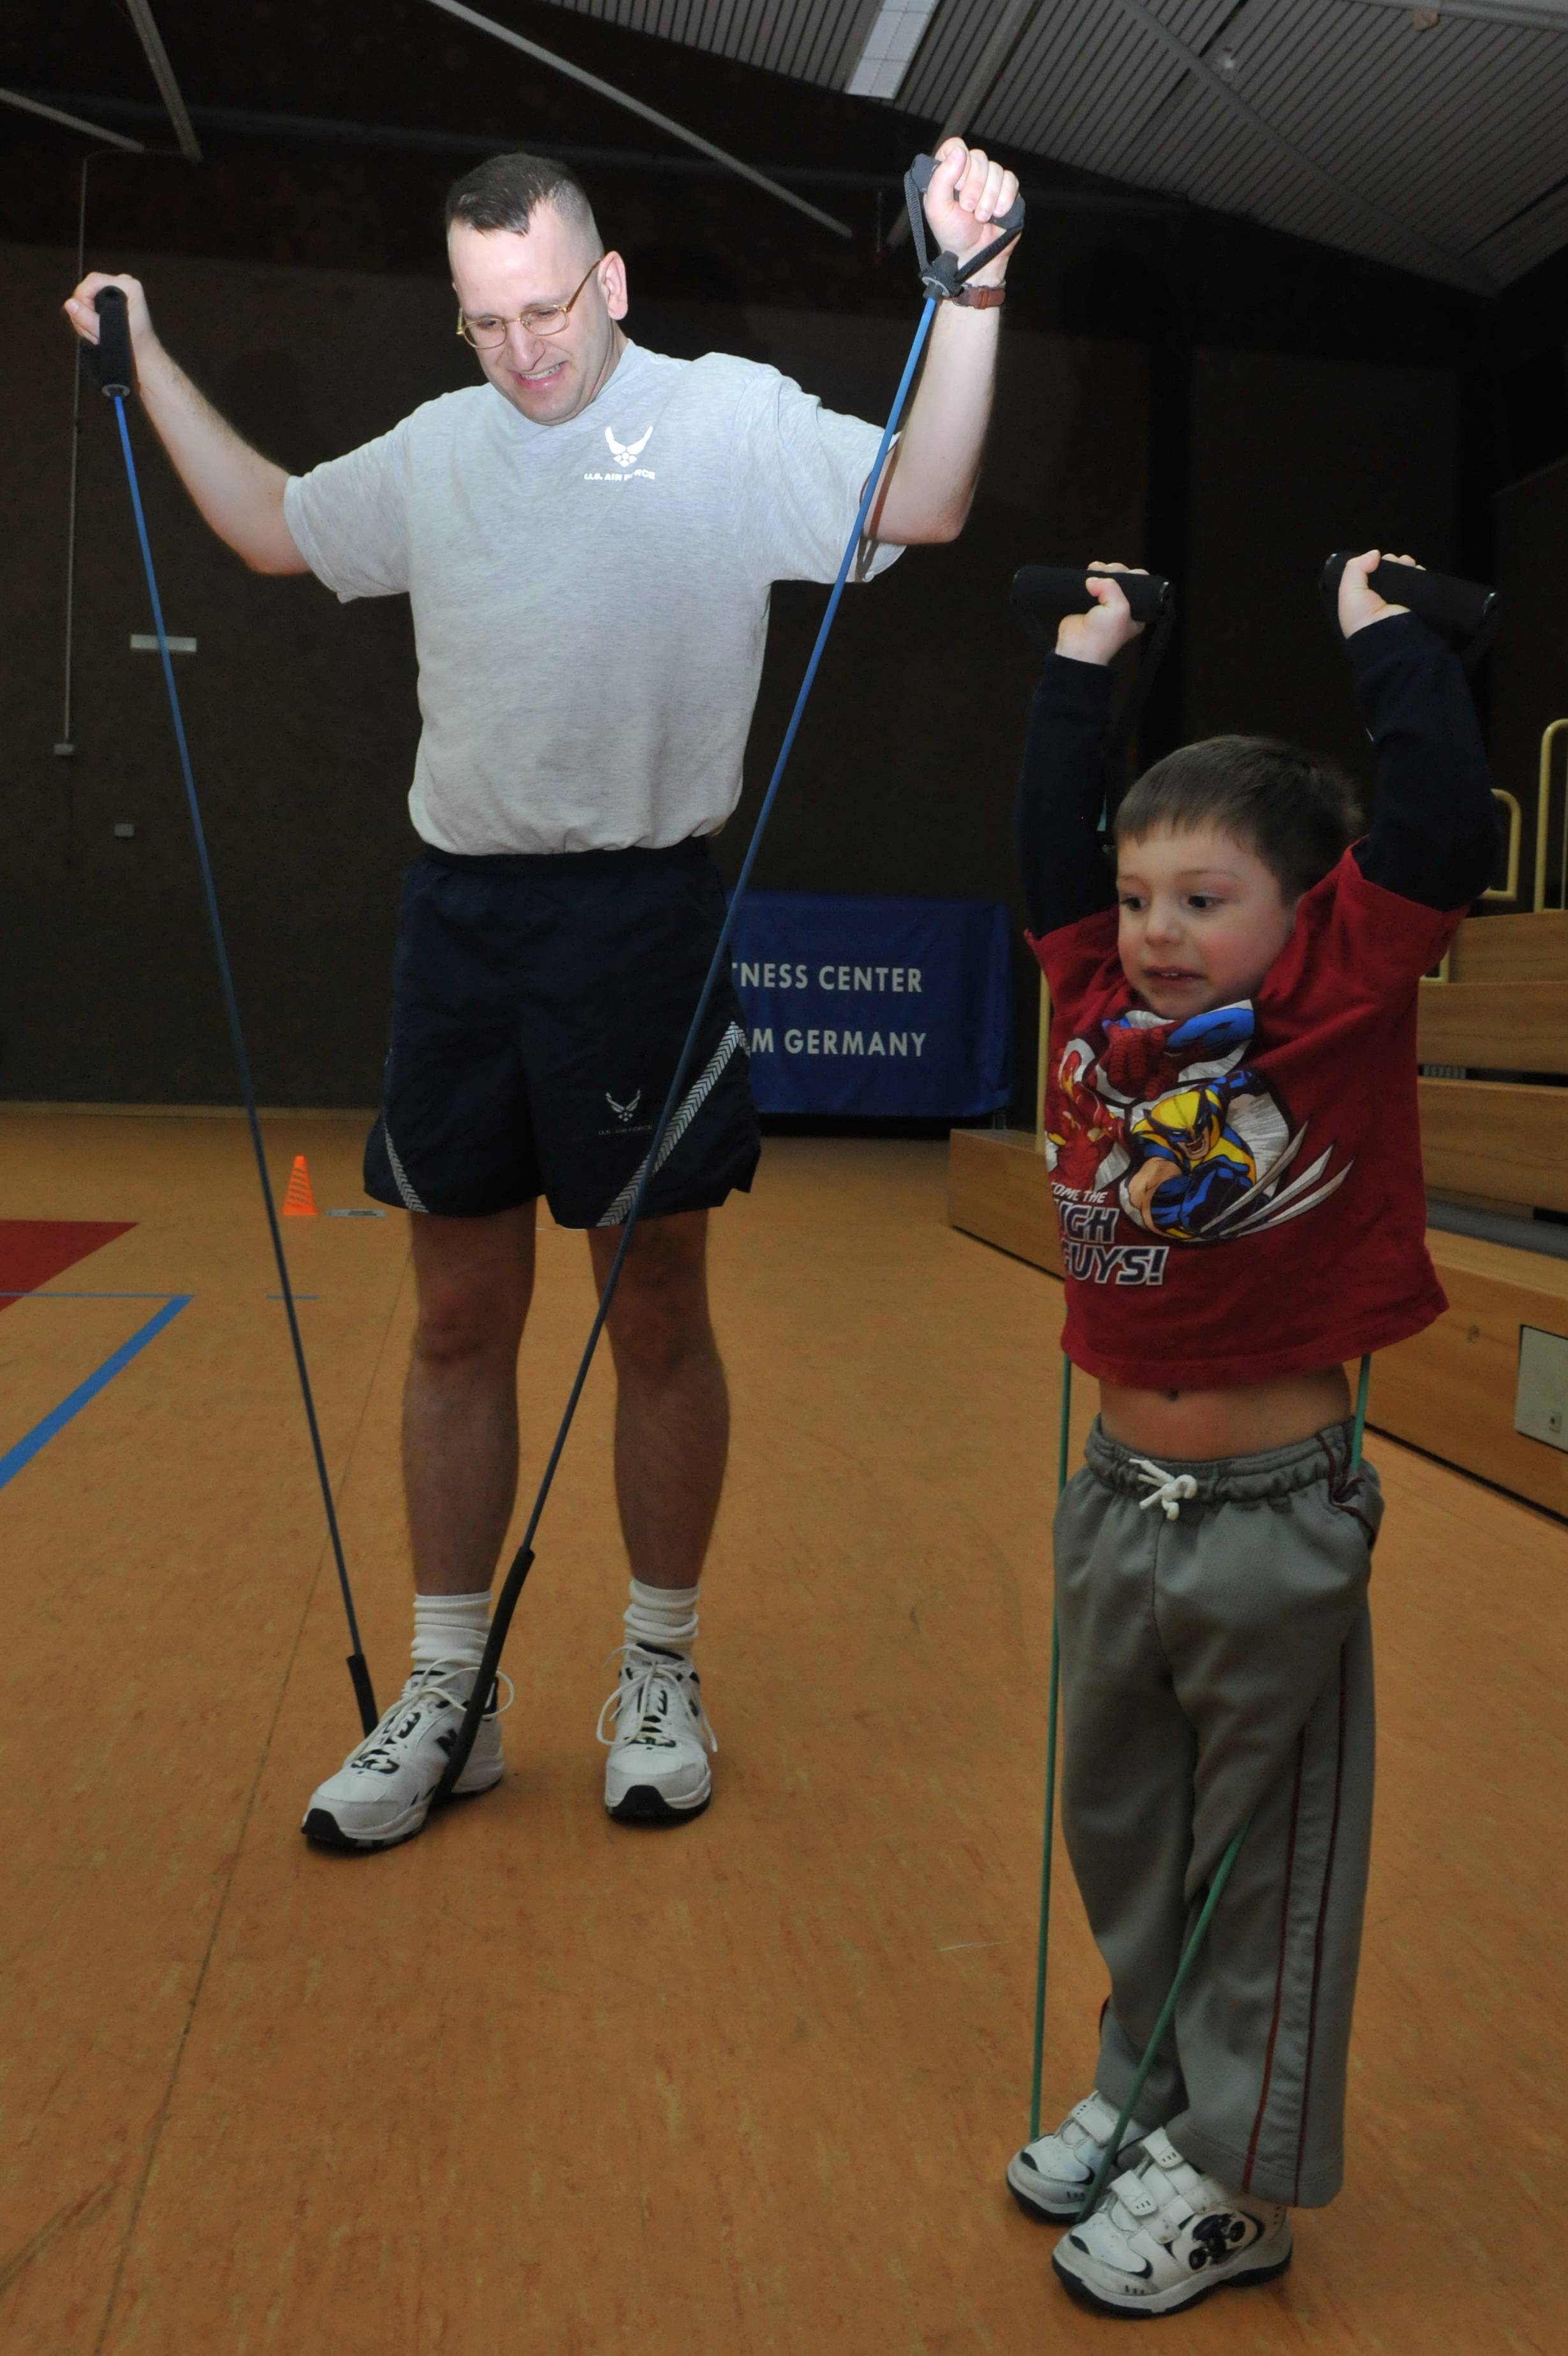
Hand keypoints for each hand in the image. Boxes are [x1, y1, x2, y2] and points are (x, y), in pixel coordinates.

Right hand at [63, 269, 155, 363]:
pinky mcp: (109, 295)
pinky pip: (89, 300)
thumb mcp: (108, 333)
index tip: (86, 322)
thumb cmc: (131, 345)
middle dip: (84, 311)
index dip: (82, 299)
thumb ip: (88, 319)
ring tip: (96, 335)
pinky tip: (95, 330)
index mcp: (129, 286)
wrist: (143, 354)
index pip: (92, 281)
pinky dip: (88, 316)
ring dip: (84, 317)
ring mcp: (116, 287)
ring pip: (86, 295)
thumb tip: (69, 304)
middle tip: (92, 334)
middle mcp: (123, 282)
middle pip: (87, 288)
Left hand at [922, 137, 1020, 280]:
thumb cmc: (952, 233)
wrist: (975, 255)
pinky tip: (997, 214)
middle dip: (974, 186)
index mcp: (949, 171)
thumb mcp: (937, 208)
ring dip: (988, 197)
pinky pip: (1011, 180)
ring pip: (996, 169)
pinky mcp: (1007, 189)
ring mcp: (990, 179)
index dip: (958, 161)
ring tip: (981, 217)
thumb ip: (941, 179)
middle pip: (979, 157)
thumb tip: (958, 152)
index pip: (955, 146)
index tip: (956, 185)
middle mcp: (970, 171)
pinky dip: (1004, 199)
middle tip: (968, 208)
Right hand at [1057, 563, 1145, 665]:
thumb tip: (1092, 580)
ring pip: (1106, 580)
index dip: (1133, 574)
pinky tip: (1087, 573)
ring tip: (1094, 569)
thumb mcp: (1118, 609)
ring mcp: (1104, 605)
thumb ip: (1111, 587)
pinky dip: (1089, 577)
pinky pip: (1091, 585)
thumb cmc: (1102, 636)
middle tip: (1106, 570)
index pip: (1140, 585)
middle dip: (1115, 571)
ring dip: (1101, 571)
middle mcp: (1122, 608)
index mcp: (1136, 612)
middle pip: (1123, 579)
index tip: (1122, 573)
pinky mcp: (1088, 604)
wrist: (1077, 650)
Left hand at [1339, 547, 1418, 636]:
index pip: (1370, 575)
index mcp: (1363, 599)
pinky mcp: (1415, 604)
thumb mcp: (1349, 591)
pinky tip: (1418, 570)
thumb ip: (1355, 568)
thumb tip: (1375, 553)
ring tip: (1409, 564)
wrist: (1387, 638)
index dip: (1375, 563)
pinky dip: (1419, 575)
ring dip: (1407, 566)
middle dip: (1394, 562)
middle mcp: (1380, 600)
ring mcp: (1399, 602)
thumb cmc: (1363, 615)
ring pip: (1404, 577)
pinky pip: (1418, 585)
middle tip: (1399, 561)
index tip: (1381, 559)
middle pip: (1389, 573)